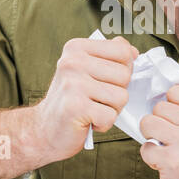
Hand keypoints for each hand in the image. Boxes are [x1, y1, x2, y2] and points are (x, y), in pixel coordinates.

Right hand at [32, 36, 137, 162]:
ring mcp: (73, 84)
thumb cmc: (71, 101)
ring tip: (92, 110)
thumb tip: (133, 51)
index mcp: (76, 48)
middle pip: (125, 75)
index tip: (105, 80)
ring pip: (121, 96)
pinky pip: (111, 116)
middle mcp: (72, 62)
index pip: (123, 50)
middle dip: (117, 92)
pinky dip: (103, 124)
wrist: (45, 130)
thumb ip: (110, 57)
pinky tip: (88, 121)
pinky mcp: (75, 107)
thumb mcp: (87, 70)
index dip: (124, 70)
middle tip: (96, 100)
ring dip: (111, 110)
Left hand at [137, 83, 178, 178]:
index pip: (175, 91)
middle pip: (159, 107)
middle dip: (160, 122)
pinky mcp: (172, 161)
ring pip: (148, 122)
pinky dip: (150, 156)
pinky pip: (145, 147)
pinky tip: (164, 162)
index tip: (176, 118)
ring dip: (152, 136)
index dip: (171, 104)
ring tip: (165, 147)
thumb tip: (171, 84)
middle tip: (171, 138)